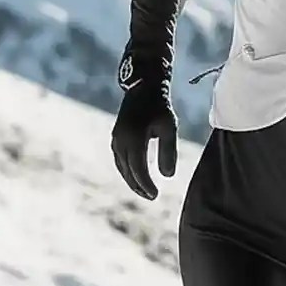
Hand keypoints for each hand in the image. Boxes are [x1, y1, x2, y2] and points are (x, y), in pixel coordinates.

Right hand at [111, 71, 177, 199]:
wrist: (143, 88)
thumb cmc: (160, 107)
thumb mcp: (169, 128)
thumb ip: (169, 152)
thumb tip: (167, 176)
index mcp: (134, 138)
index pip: (138, 169)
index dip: (146, 185)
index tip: (156, 195)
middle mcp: (121, 141)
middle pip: (128, 171)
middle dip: (139, 186)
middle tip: (152, 197)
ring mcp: (116, 139)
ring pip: (122, 167)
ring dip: (132, 180)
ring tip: (144, 190)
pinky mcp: (116, 137)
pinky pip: (119, 160)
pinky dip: (127, 170)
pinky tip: (136, 176)